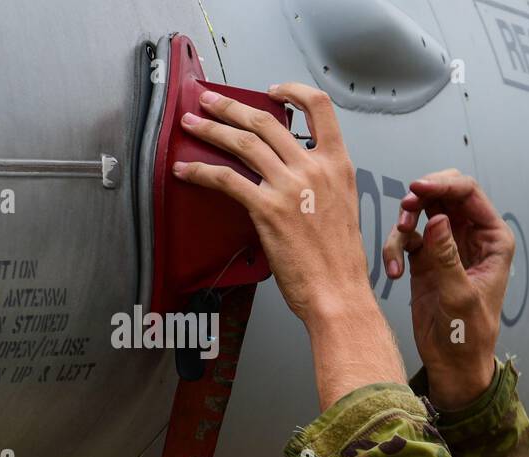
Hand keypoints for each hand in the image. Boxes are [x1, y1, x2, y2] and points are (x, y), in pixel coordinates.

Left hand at [174, 82, 405, 407]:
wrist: (339, 293)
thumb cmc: (340, 263)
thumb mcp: (343, 210)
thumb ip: (321, 184)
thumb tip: (292, 174)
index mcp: (337, 167)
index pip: (320, 108)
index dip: (292, 91)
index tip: (272, 92)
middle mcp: (314, 169)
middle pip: (266, 120)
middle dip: (231, 107)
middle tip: (211, 102)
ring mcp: (289, 187)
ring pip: (242, 142)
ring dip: (210, 129)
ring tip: (192, 124)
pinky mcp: (267, 209)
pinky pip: (225, 179)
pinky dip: (200, 171)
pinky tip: (186, 170)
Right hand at [384, 170, 513, 408]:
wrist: (453, 363)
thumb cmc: (468, 335)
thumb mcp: (459, 295)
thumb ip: (447, 256)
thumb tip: (436, 219)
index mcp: (493, 240)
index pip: (469, 194)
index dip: (443, 183)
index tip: (416, 189)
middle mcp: (472, 237)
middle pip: (445, 193)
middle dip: (422, 196)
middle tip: (406, 209)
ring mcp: (448, 246)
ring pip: (423, 211)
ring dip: (406, 220)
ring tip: (400, 240)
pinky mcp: (426, 259)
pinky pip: (407, 237)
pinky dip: (395, 247)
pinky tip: (394, 270)